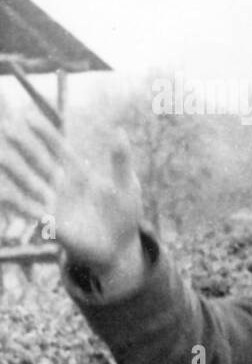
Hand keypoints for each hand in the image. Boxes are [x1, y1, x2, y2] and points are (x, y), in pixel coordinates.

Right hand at [1, 107, 145, 292]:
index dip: (45, 133)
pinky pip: (30, 210)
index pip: (58, 149)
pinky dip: (16, 202)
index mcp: (79, 173)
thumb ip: (120, 160)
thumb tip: (119, 130)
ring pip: (29, 182)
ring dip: (14, 170)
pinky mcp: (53, 223)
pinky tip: (3, 192)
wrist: (120, 246)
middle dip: (23, 145)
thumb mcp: (127, 185)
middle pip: (38, 161)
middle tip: (6, 127)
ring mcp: (55, 203)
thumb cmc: (123, 214)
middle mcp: (62, 185)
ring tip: (0, 156)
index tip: (29, 116)